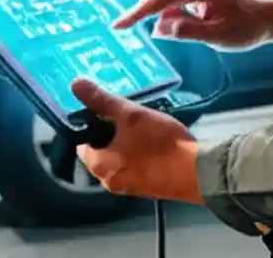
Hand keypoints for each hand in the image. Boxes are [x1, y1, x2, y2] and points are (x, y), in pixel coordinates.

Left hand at [71, 78, 202, 203]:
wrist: (197, 173)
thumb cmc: (159, 143)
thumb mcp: (130, 116)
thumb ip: (102, 101)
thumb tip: (75, 84)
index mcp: (99, 166)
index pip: (82, 142)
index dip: (90, 123)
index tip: (102, 109)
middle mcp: (109, 181)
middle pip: (102, 150)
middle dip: (111, 131)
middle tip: (124, 112)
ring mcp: (130, 187)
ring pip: (120, 158)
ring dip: (127, 141)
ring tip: (140, 122)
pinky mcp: (149, 188)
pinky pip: (137, 166)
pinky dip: (140, 153)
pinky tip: (154, 139)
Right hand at [113, 0, 272, 51]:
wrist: (265, 19)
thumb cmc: (247, 27)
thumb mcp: (219, 36)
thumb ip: (188, 31)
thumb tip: (159, 29)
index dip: (135, 13)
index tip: (117, 27)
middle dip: (145, 10)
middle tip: (160, 33)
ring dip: (159, 15)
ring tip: (189, 31)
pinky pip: (167, 2)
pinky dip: (167, 15)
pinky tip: (187, 27)